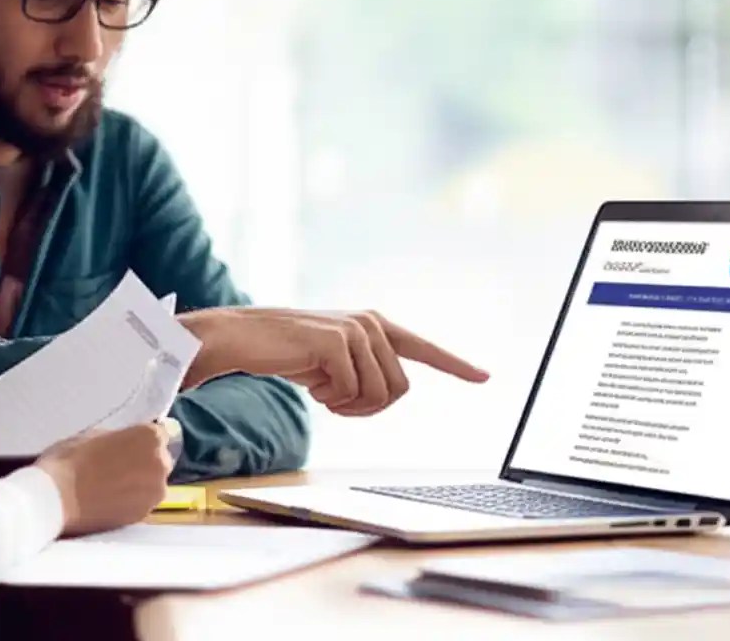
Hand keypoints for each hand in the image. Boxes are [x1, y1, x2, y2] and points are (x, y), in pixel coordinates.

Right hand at [34, 420, 176, 536]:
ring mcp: (155, 492)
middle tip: (116, 468)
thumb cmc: (69, 460)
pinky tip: (109, 501)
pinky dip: (131, 502)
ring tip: (110, 487)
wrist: (55, 499)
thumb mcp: (94, 434)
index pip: (160, 434)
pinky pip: (142, 503)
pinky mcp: (144, 515)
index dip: (142, 441)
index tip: (129, 447)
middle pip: (159, 460)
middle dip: (143, 462)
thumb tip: (126, 444)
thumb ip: (119, 437)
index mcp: (150, 437)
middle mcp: (161, 463)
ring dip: (139, 484)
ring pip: (152, 484)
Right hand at [180, 308, 488, 416]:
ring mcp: (355, 330)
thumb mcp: (333, 361)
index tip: (485, 376)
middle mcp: (371, 323)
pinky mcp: (337, 342)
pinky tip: (310, 382)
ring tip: (321, 388)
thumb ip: (364, 368)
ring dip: (348, 405)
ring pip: (378, 395)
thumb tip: (389, 393)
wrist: (243, 338)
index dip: (456, 364)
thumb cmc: (287, 353)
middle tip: (336, 401)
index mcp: (375, 325)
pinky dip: (330, 400)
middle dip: (370, 407)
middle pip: (399, 389)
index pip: (423, 348)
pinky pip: (351, 393)